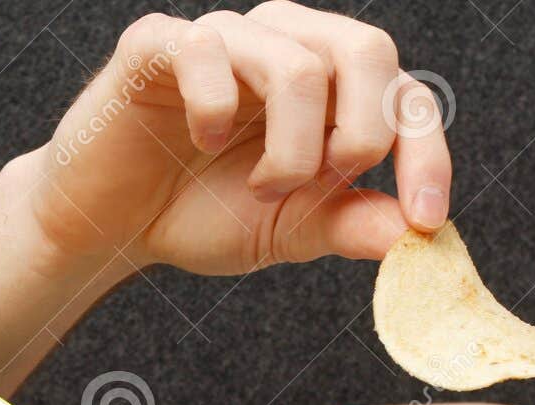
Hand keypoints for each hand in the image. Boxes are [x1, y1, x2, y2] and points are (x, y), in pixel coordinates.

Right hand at [26, 2, 451, 273]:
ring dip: (291, 147)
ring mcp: (223, 37)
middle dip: (362, 134)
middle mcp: (283, 44)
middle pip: (368, 50)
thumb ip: (347, 223)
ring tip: (261, 187)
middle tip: (324, 186)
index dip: (425, 155)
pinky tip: (202, 142)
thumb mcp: (286, 230)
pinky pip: (208, 50)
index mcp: (328, 86)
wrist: (107, 226)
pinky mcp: (159, 44)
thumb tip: (416, 237)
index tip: (426, 221)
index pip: (404, 95)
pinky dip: (215, 108)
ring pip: (297, 62)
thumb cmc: (196, 213)